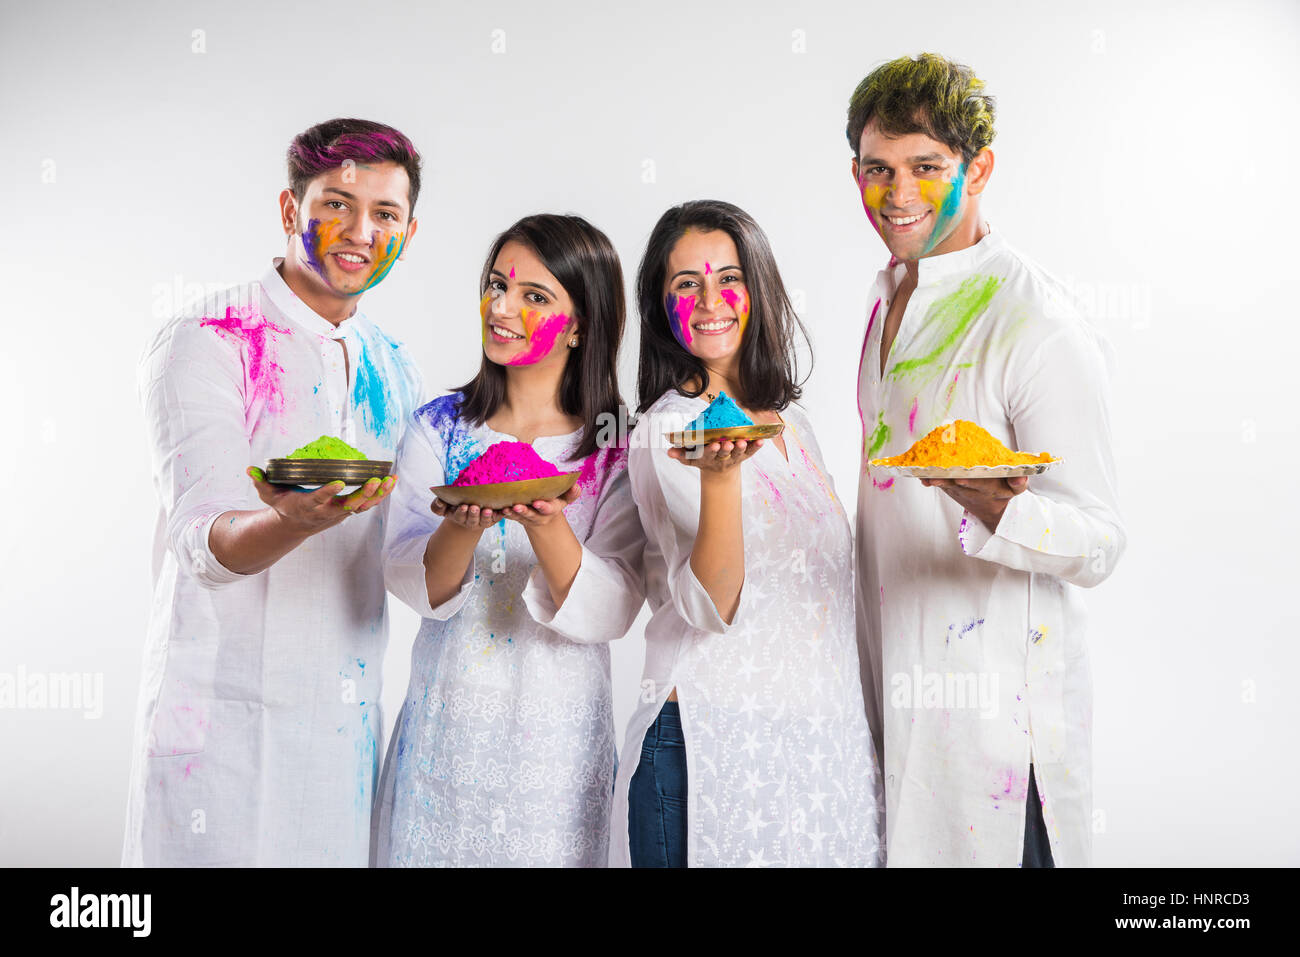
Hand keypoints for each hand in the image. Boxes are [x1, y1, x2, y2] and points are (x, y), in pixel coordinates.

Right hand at [247, 467, 395, 531]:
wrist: (295, 526)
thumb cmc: (283, 506)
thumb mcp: (268, 495)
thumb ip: (261, 482)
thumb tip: (249, 468)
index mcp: (308, 506)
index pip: (319, 499)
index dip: (329, 492)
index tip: (340, 482)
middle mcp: (327, 511)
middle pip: (348, 504)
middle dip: (362, 494)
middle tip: (374, 480)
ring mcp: (340, 512)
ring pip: (363, 505)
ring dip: (378, 494)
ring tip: (390, 479)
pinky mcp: (349, 510)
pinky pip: (369, 503)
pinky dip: (381, 493)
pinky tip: (392, 480)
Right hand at [431, 494, 503, 528]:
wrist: (470, 507)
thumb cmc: (454, 504)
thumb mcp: (444, 506)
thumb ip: (438, 506)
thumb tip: (439, 501)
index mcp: (459, 517)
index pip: (459, 516)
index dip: (461, 512)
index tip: (463, 506)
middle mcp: (471, 521)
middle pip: (472, 520)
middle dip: (473, 514)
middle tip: (474, 507)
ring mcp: (483, 520)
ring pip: (485, 521)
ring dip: (487, 516)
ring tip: (488, 510)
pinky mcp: (494, 518)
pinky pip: (499, 517)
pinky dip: (503, 514)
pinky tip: (506, 509)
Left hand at [499, 484, 581, 526]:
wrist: (544, 513)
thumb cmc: (554, 500)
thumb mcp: (565, 497)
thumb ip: (571, 492)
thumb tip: (576, 485)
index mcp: (550, 509)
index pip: (548, 509)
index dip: (543, 506)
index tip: (537, 502)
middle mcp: (538, 515)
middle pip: (530, 515)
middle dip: (524, 511)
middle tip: (517, 506)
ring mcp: (526, 517)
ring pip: (518, 516)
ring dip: (511, 513)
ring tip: (505, 509)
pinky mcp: (516, 516)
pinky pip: (508, 516)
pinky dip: (502, 514)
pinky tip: (495, 509)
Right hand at [668, 437, 762, 472]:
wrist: (718, 471)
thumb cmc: (702, 458)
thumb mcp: (690, 458)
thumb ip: (680, 454)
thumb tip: (668, 451)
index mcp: (707, 458)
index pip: (708, 454)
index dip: (710, 450)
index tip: (713, 445)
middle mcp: (721, 458)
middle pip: (724, 454)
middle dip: (726, 449)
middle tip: (728, 443)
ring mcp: (733, 457)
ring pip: (738, 453)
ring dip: (741, 447)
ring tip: (744, 441)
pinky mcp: (744, 455)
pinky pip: (751, 452)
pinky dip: (756, 447)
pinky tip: (761, 440)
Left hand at [920, 475, 1028, 531]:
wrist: (992, 510)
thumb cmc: (1003, 491)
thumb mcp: (1015, 489)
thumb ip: (1018, 482)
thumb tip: (1021, 476)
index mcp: (992, 489)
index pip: (984, 485)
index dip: (974, 483)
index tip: (963, 479)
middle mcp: (974, 492)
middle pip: (961, 486)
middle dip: (949, 482)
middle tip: (937, 477)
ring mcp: (962, 492)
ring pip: (949, 487)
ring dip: (937, 482)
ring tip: (926, 477)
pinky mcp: (953, 491)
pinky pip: (942, 486)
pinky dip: (931, 481)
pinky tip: (921, 477)